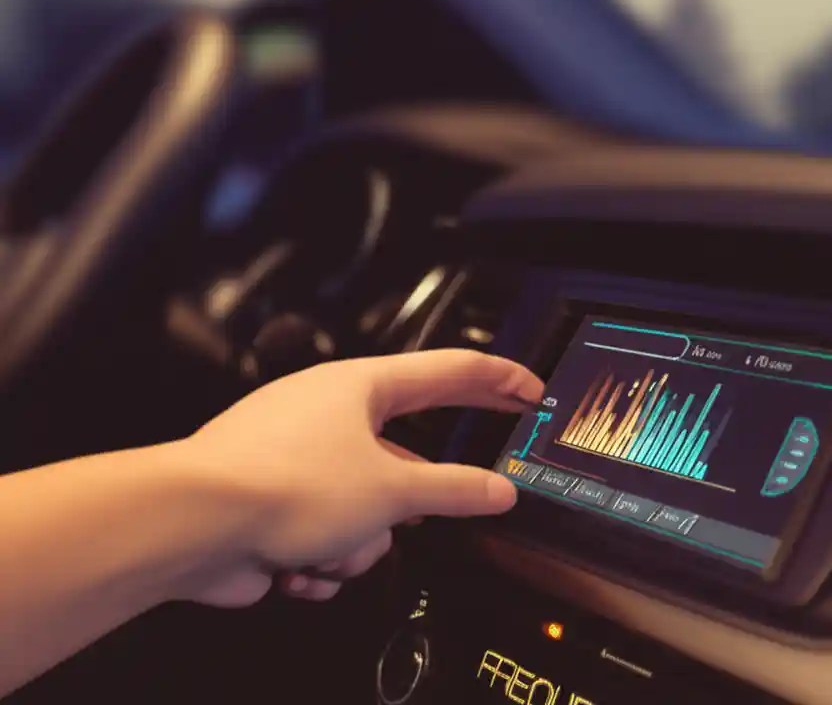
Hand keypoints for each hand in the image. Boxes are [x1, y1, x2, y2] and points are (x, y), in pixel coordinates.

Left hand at [174, 349, 541, 606]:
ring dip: (355, 546)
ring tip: (326, 550)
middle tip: (415, 512)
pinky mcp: (274, 507)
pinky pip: (327, 539)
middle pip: (403, 459)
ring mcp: (299, 462)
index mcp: (362, 388)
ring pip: (367, 513)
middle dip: (406, 502)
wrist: (192, 525)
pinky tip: (296, 568)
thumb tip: (498, 491)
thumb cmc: (282, 483)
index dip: (498, 380)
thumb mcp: (391, 489)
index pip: (448, 373)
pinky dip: (319, 562)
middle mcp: (330, 417)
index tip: (531, 392)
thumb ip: (455, 490)